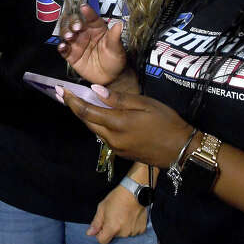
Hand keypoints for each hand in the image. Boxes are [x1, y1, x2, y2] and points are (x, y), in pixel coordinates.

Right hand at [55, 4, 127, 85]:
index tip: (84, 8)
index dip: (87, 12)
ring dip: (66, 32)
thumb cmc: (115, 59)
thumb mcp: (117, 48)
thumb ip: (115, 36)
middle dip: (73, 22)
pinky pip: (63, 49)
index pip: (91, 17)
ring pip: (66, 33)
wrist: (111, 77)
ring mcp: (77, 43)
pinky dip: (61, 47)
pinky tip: (63, 47)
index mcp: (97, 28)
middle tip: (76, 27)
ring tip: (70, 36)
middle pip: (74, 22)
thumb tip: (120, 24)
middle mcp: (85, 33)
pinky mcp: (71, 55)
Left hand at [59, 85, 194, 169]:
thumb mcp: (145, 104)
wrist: (181, 150)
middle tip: (64, 94)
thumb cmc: (166, 122)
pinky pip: (104, 136)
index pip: (86, 112)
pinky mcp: (121, 152)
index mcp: (117, 124)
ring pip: (94, 129)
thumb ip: (118, 99)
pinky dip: (98, 123)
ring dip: (86, 116)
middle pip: (87, 122)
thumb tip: (95, 91)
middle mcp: (112, 138)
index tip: (61, 90)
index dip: (71, 101)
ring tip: (79, 101)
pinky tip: (99, 114)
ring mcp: (116, 148)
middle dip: (74, 107)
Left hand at [88, 186, 147, 243]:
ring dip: (122, 229)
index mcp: (112, 228)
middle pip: (113, 237)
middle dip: (112, 230)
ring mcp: (133, 232)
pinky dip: (131, 227)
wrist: (134, 192)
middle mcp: (123, 233)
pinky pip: (133, 232)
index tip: (102, 228)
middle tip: (114, 217)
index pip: (103, 241)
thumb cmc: (117, 198)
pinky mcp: (141, 230)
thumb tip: (90, 233)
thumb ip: (96, 222)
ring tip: (123, 216)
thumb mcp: (102, 208)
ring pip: (123, 235)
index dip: (100, 235)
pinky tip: (130, 218)